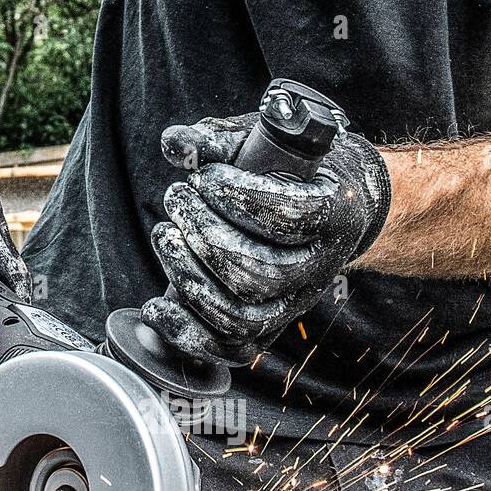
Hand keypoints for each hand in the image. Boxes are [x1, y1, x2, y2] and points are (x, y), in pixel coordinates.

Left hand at [142, 113, 390, 365]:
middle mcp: (321, 269)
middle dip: (205, 235)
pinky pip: (231, 350)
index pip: (290, 214)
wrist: (328, 209)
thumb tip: (174, 144)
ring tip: (166, 237)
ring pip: (244, 317)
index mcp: (335, 214)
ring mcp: (295, 305)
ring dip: (190, 279)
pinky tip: (155, 307)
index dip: (240, 197)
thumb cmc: (292, 171)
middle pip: (261, 273)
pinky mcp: (269, 329)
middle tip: (177, 199)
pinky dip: (187, 334)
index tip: (205, 177)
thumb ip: (219, 139)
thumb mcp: (264, 143)